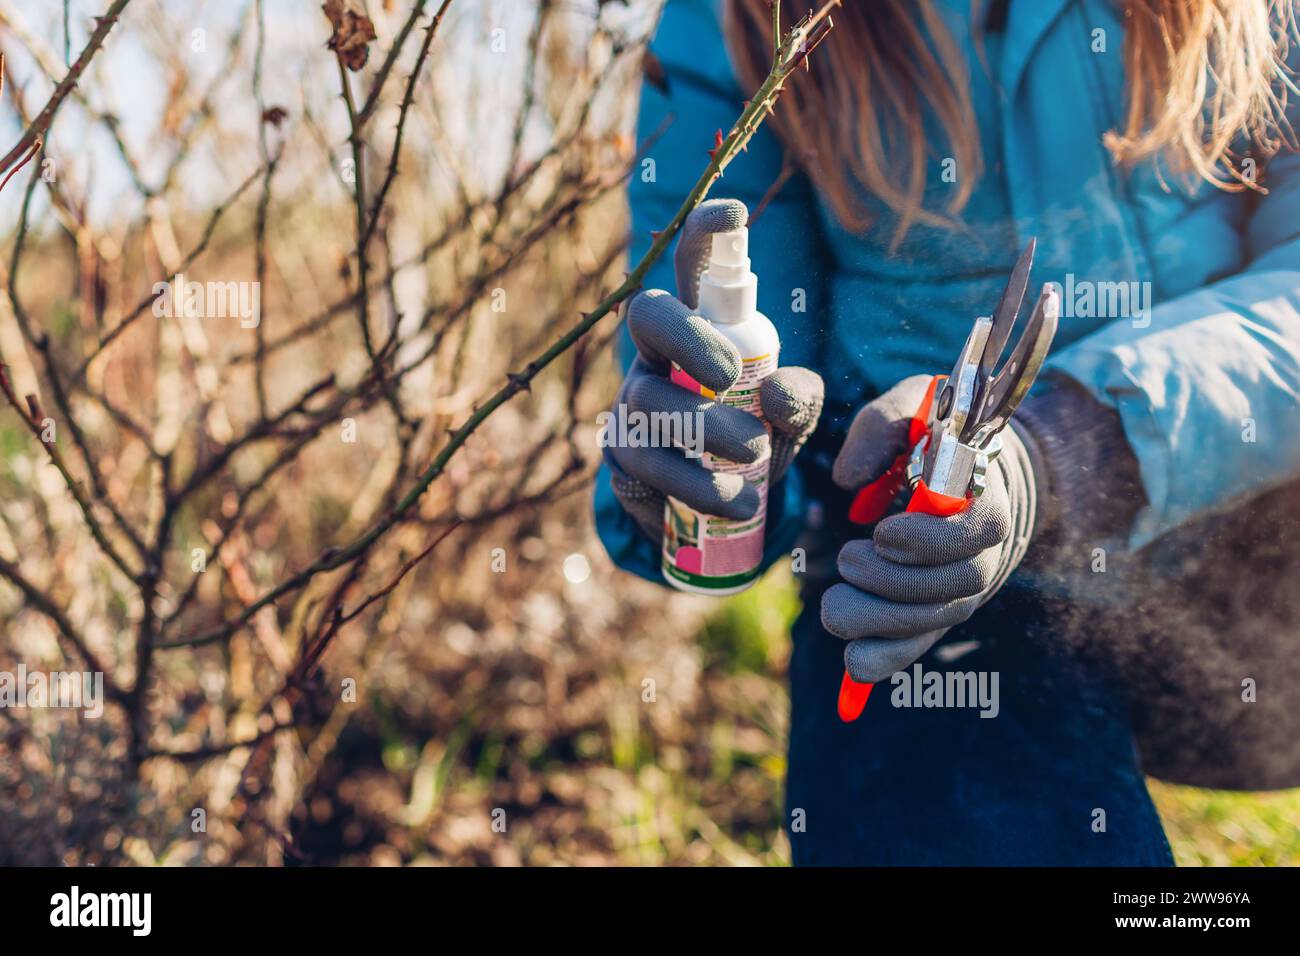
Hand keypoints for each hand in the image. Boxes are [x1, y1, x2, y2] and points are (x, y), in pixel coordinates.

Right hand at [604, 198, 823, 542]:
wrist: (716, 503)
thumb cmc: (754, 435)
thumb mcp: (791, 417)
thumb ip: (799, 398)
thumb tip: (774, 392)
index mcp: (700, 325)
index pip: (692, 266)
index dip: (706, 235)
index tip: (735, 213)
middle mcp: (656, 353)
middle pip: (648, 314)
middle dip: (688, 337)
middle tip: (730, 376)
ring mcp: (633, 401)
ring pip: (650, 398)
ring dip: (705, 430)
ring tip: (754, 459)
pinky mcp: (623, 454)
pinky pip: (649, 462)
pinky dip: (699, 484)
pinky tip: (738, 500)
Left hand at [821, 375, 1039, 682]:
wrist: (969, 469)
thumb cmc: (933, 436)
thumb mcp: (910, 409)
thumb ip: (881, 428)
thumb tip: (849, 480)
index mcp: (987, 499)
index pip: (979, 534)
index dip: (930, 542)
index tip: (883, 533)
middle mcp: (985, 552)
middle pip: (956, 587)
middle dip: (893, 583)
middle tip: (849, 560)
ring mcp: (963, 587)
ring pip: (935, 621)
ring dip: (879, 622)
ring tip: (833, 604)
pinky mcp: (936, 610)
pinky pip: (919, 645)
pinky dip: (886, 661)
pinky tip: (853, 666)